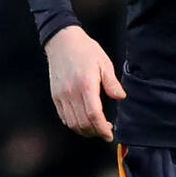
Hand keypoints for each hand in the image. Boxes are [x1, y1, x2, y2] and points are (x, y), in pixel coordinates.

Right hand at [44, 26, 125, 141]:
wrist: (62, 41)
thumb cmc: (85, 50)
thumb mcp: (104, 63)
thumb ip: (112, 83)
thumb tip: (120, 97)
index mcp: (86, 85)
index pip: (94, 115)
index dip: (102, 129)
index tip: (109, 134)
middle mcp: (72, 93)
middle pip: (83, 123)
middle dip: (95, 132)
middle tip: (105, 131)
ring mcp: (61, 96)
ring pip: (72, 123)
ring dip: (84, 131)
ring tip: (95, 128)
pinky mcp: (55, 96)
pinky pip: (63, 117)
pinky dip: (73, 124)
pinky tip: (82, 121)